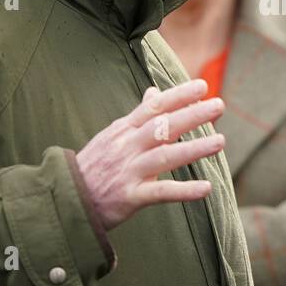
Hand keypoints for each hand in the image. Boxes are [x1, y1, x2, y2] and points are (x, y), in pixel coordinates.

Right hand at [75, 79, 225, 230]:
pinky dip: (183, 191)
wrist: (65, 200)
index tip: (202, 86)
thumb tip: (155, 92)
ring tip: (220, 142)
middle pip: (162, 127)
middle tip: (219, 105)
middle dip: (192, 115)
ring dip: (193, 149)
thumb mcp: (112, 135)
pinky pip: (160, 193)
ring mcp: (128, 172)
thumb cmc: (94, 165)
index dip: (178, 95)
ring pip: (164, 156)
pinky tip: (206, 189)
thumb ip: (138, 115)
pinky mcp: (129, 197)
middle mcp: (126, 147)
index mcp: (124, 130)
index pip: (153, 107)